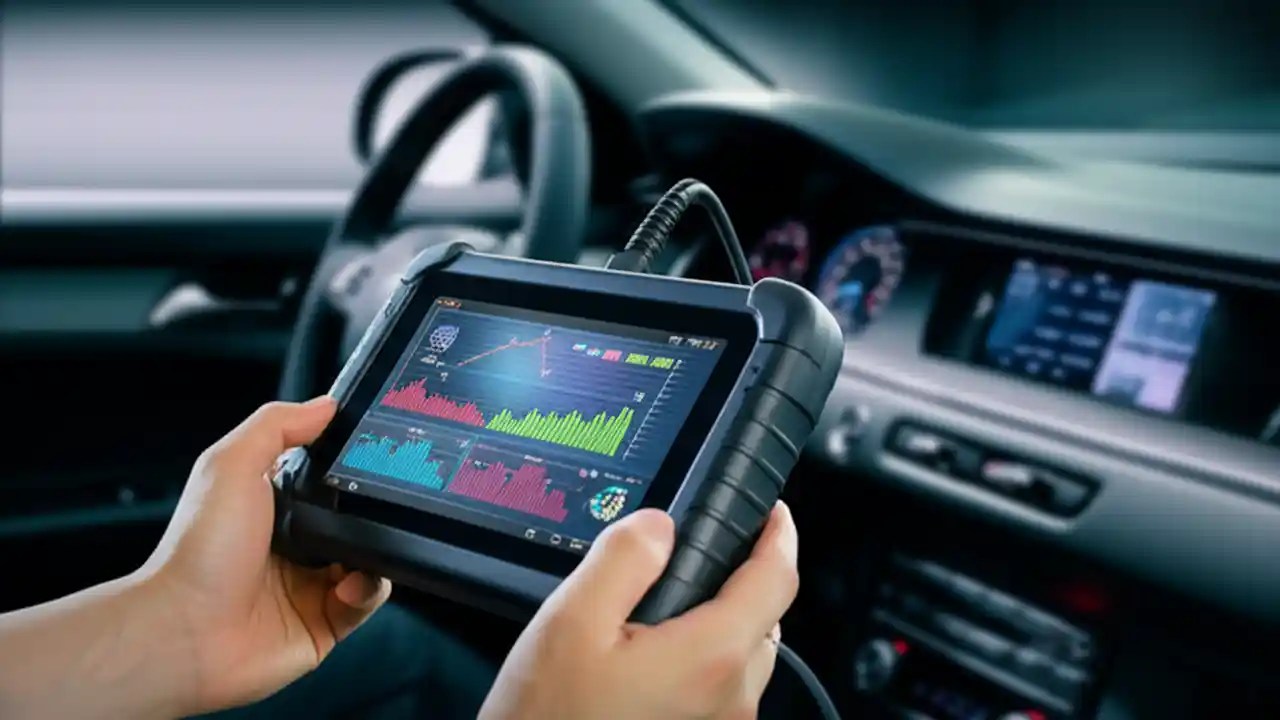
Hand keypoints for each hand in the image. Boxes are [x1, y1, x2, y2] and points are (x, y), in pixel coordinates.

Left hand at [142, 397, 390, 712]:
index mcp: (275, 505)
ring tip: (360, 551)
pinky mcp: (326, 623)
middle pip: (357, 518)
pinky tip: (348, 583)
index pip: (329, 478)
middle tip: (391, 502)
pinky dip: (370, 588)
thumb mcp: (232, 465)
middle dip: (377, 511)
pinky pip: (369, 599)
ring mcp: (312, 585)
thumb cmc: (198, 550)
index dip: (355, 465)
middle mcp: (296, 544)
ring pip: (372, 558)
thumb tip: (326, 404)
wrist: (186, 631)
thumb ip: (277, 426)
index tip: (381, 453)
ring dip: (377, 552)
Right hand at [480, 502, 798, 719]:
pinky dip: (701, 664)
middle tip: (698, 555)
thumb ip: (625, 559)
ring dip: (719, 626)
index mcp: (710, 659)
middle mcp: (729, 702)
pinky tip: (650, 660)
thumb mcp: (571, 620)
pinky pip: (718, 694)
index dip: (778, 536)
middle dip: (741, 582)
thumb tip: (662, 525)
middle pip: (763, 621)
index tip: (773, 512)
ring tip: (663, 610)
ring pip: (741, 661)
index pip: (776, 581)